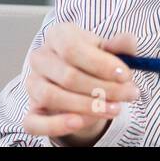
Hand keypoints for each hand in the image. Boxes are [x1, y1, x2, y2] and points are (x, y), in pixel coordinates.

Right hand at [21, 22, 140, 145]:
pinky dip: (56, 125)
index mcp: (58, 35)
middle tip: (128, 94)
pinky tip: (80, 122)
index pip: (73, 49)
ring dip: (88, 107)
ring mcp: (33, 84)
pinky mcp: (31, 110)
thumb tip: (128, 41)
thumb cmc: (94, 62)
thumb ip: (120, 45)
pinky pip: (34, 122)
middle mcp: (40, 57)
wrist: (82, 84)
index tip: (125, 75)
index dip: (100, 64)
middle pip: (67, 75)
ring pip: (53, 97)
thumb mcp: (111, 50)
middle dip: (103, 88)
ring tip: (114, 109)